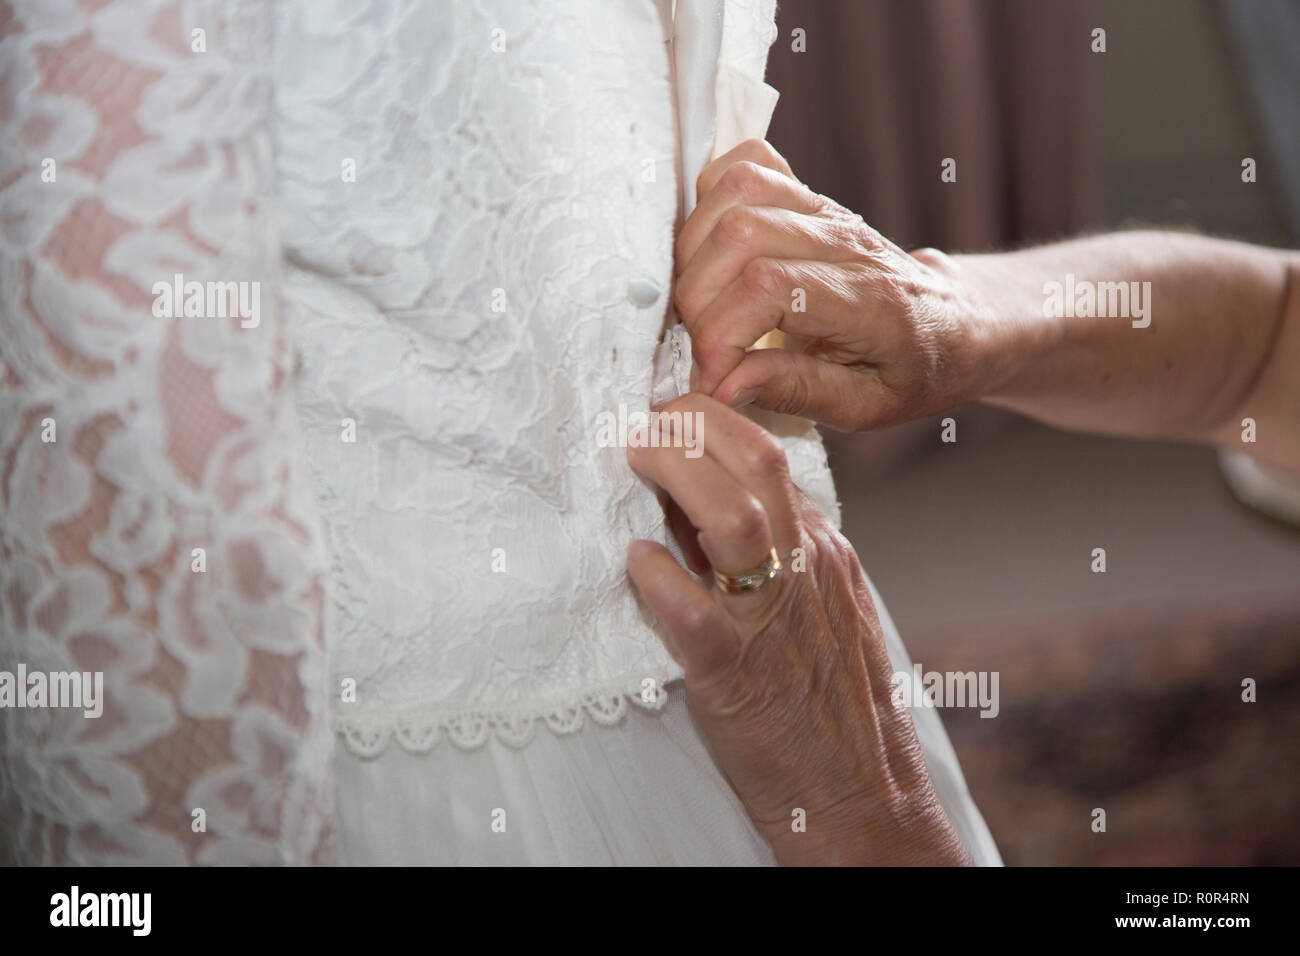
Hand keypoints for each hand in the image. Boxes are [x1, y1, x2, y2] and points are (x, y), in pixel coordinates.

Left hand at [626, 393, 972, 864]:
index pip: (770, 457)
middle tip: (641, 422)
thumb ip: (769, 556)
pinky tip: (634, 562)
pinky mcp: (735, 672)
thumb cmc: (829, 704)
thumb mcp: (817, 609)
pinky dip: (655, 576)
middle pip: (754, 462)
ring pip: (730, 516)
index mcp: (822, 551)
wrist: (862, 795)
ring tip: (630, 461)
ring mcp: (772, 617)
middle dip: (690, 423)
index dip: (712, 421)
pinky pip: (692, 610)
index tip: (669, 413)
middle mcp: (804, 570)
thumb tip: (693, 507)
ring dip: (671, 474)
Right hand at [673, 139, 1003, 430]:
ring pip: (736, 190)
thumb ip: (797, 391)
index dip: (719, 332)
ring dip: (696, 249)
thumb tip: (726, 385)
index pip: (767, 287)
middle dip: (697, 296)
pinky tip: (711, 248)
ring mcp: (826, 211)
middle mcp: (845, 242)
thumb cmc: (916, 371)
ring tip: (703, 302)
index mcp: (867, 300)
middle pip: (740, 233)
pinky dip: (712, 198)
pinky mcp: (811, 198)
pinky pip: (749, 164)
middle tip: (702, 343)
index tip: (712, 376)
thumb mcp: (868, 407)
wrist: (959, 323)